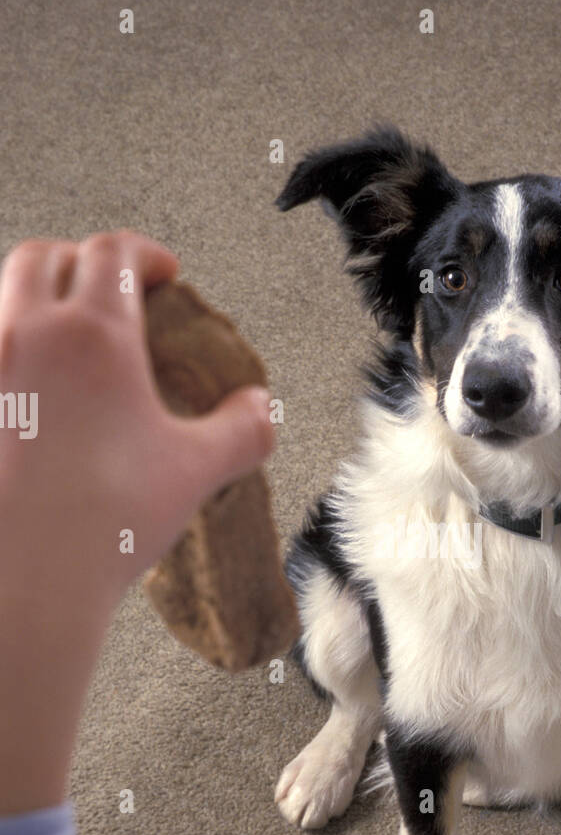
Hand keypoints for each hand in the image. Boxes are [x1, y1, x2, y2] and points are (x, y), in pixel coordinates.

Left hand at [0, 231, 274, 813]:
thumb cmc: (100, 525)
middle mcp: (26, 335)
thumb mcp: (196, 471)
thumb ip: (244, 430)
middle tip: (112, 290)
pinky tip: (27, 396)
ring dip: (35, 306)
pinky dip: (10, 359)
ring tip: (63, 341)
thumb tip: (261, 409)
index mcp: (94, 335)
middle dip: (80, 262)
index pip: (115, 254)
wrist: (22, 581)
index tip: (162, 272)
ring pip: (3, 301)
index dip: (144, 254)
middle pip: (43, 258)